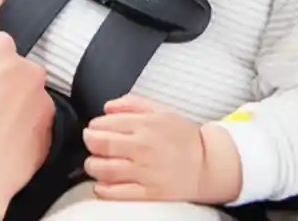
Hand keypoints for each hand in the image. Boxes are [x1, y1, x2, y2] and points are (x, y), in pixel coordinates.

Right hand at [0, 33, 53, 200]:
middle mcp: (26, 72)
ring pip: (33, 101)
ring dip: (20, 112)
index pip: (0, 45)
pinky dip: (27, 136)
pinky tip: (4, 149)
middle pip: (21, 72)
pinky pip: (39, 128)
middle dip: (9, 86)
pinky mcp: (51, 133)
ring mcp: (42, 102)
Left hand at [82, 94, 231, 203]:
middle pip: (101, 145)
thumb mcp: (161, 111)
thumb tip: (107, 107)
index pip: (106, 124)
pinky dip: (102, 188)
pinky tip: (102, 183)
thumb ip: (132, 104)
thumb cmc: (184, 137)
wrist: (208, 164)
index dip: (94, 126)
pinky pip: (116, 192)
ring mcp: (145, 172)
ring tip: (95, 162)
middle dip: (89, 143)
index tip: (94, 128)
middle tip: (91, 143)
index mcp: (146, 125)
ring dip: (92, 165)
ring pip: (104, 170)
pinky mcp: (148, 193)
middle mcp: (143, 148)